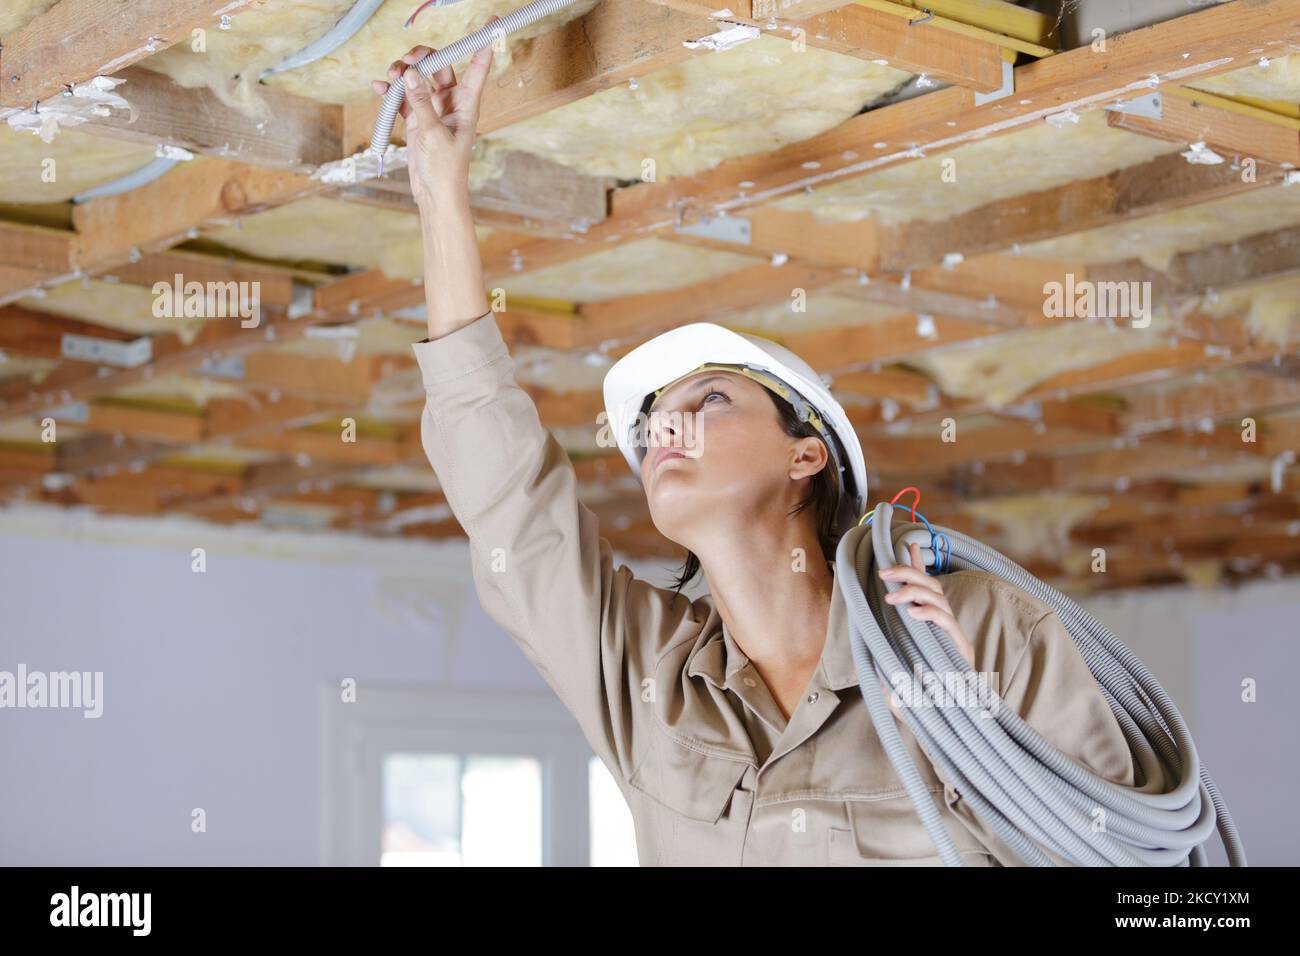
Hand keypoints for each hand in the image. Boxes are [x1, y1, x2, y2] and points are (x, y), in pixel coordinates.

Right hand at [370, 21, 496, 204]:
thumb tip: (411, 74)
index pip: (478, 68)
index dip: (484, 45)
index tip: (493, 22)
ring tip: (389, 77)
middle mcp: (451, 104)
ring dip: (403, 74)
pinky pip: (404, 98)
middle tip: (406, 62)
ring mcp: (433, 110)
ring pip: (418, 80)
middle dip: (422, 58)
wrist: (435, 196)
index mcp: (466, 105)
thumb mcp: (432, 134)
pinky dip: (392, 92)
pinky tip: (379, 87)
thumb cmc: (445, 170)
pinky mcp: (417, 121)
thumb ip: (420, 103)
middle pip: (439, 67)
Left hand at [876, 541, 975, 721]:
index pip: (925, 586)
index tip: (906, 544)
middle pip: (931, 586)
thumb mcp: (889, 664)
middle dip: (908, 573)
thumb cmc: (912, 696)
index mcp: (928, 624)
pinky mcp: (960, 650)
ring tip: (893, 598)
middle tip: (883, 572)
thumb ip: (882, 645)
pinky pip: (947, 623)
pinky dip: (930, 615)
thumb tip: (863, 623)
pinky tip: (914, 614)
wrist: (937, 722)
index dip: (917, 564)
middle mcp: (943, 626)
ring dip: (914, 592)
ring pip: (938, 598)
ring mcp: (952, 636)